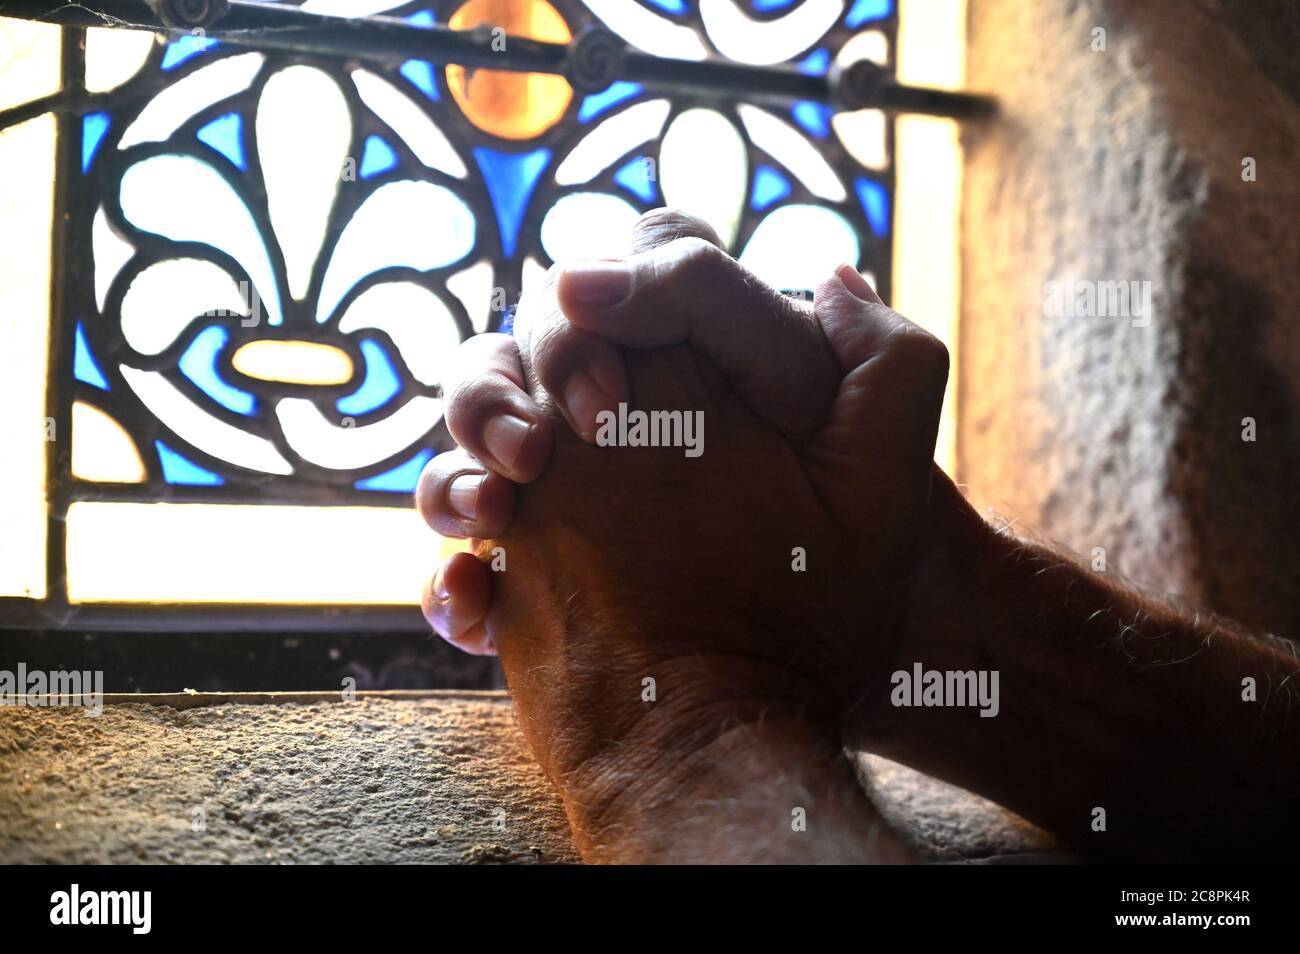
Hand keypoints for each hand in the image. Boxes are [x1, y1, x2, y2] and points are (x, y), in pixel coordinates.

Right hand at [417, 212, 953, 853]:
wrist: (750, 722)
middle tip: (554, 446)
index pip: (645, 265)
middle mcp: (622, 413)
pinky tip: (479, 606)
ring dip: (465, 449)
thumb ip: (884, 365)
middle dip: (527, 366)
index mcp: (699, 370)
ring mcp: (561, 488)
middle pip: (536, 330)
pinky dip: (450, 576)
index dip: (619, 284)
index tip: (602, 350)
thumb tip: (833, 277)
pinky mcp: (519, 565)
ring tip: (498, 512)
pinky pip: (453, 547)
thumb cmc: (828, 596)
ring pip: (474, 419)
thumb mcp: (880, 479)